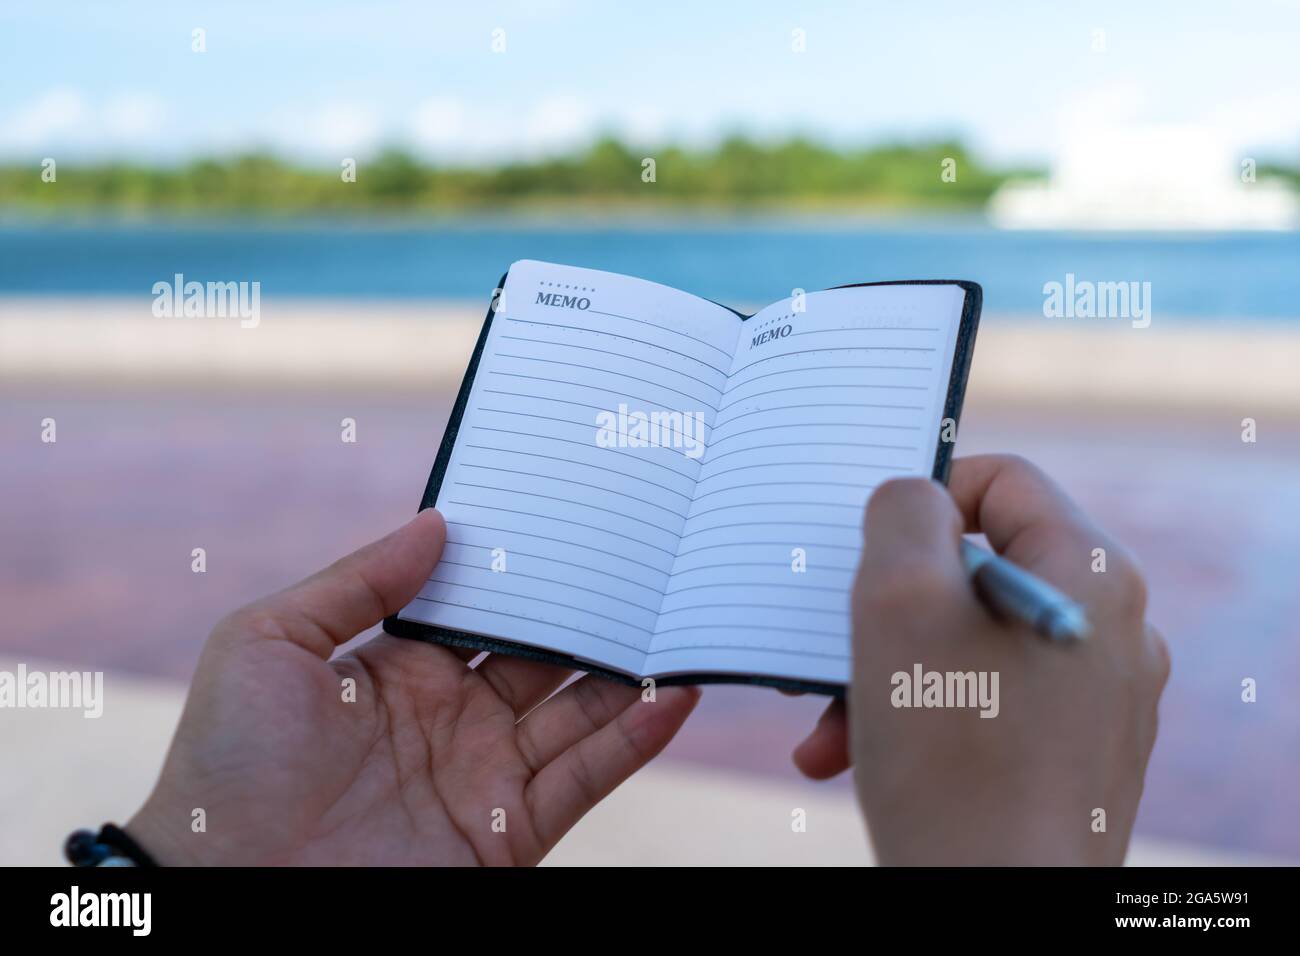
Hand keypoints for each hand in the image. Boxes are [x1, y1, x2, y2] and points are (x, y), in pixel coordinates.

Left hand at [128, 510, 698, 864]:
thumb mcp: (269, 642)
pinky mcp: (506, 831)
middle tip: (644, 563)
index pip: (481, 611)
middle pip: (541, 656)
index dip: (523, 572)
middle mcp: (452, 719)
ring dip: (628, 673)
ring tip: (675, 620)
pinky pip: (583, 779)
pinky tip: (671, 696)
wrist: (224, 885)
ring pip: (578, 713)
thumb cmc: (225, 762)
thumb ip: (359, 581)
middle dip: (589, 612)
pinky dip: (633, 742)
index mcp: (399, 671)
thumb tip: (439, 524)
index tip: (571, 523)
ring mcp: (483, 775)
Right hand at [793, 454, 1168, 864]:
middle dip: (888, 606)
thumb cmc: (949, 758)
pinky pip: (984, 701)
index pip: (1002, 481)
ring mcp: (1098, 698)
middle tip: (832, 646)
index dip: (924, 496)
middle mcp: (1111, 629)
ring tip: (830, 724)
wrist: (995, 910)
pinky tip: (860, 757)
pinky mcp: (1073, 755)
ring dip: (888, 670)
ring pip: (970, 641)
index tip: (866, 548)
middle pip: (977, 569)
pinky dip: (919, 715)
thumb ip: (901, 514)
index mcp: (1091, 573)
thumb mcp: (898, 601)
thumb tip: (912, 500)